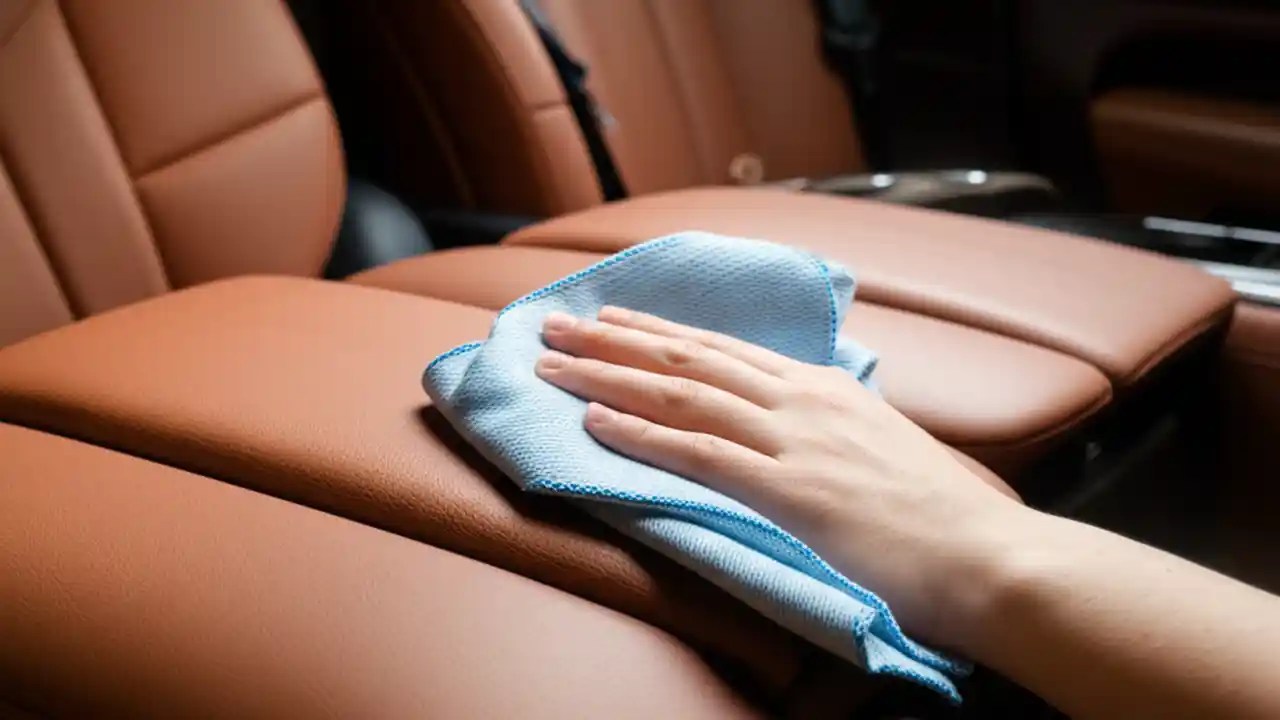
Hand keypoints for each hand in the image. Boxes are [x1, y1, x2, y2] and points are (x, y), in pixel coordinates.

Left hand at [535, 306, 1029, 646]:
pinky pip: (699, 452)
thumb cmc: (937, 514)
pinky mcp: (789, 490)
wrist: (989, 556)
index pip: (722, 348)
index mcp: (823, 388)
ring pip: (681, 394)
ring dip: (606, 376)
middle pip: (688, 358)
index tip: (609, 318)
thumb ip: (829, 425)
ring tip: (551, 364)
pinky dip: (641, 433)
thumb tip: (790, 417)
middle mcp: (801, 400)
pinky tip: (595, 421)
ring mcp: (794, 441)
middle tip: (552, 324)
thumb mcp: (878, 445)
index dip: (657, 332)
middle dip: (612, 340)